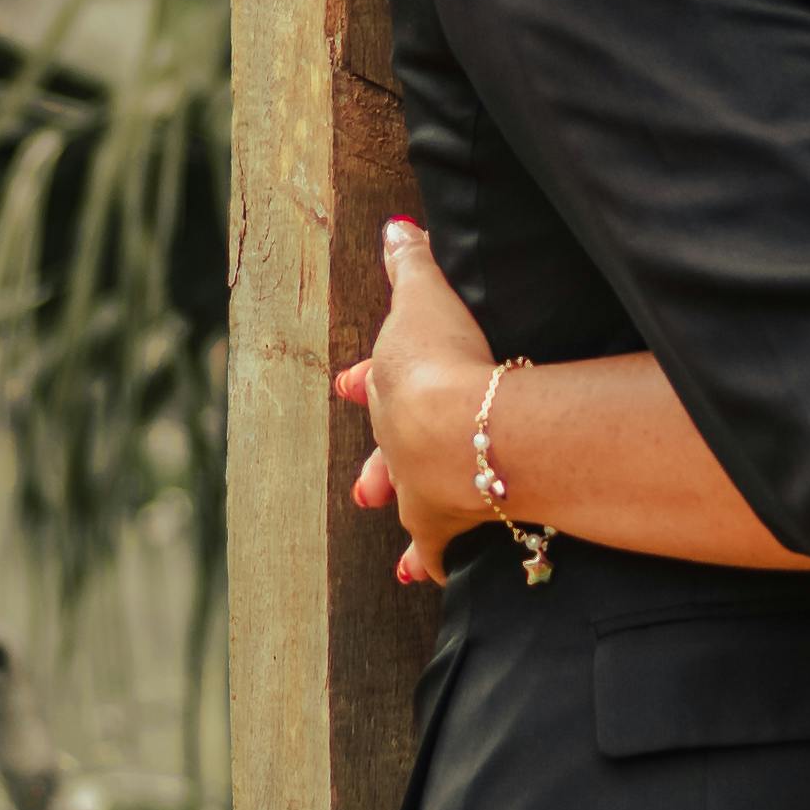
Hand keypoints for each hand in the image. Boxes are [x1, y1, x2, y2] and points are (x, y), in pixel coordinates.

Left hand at [334, 222, 505, 586]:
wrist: (463, 429)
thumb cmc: (441, 361)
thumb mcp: (423, 299)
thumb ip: (410, 263)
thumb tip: (395, 227)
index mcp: (394, 392)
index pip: (376, 384)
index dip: (364, 382)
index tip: (346, 386)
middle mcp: (400, 449)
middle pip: (387, 463)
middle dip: (378, 475)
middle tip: (365, 492)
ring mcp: (422, 493)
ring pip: (412, 521)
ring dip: (412, 542)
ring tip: (408, 568)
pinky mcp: (451, 528)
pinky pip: (447, 557)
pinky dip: (445, 568)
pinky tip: (444, 582)